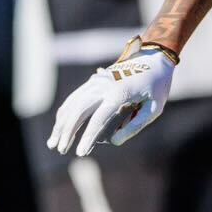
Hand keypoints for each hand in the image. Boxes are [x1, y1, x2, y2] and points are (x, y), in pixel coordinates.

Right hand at [48, 37, 175, 156]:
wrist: (155, 58)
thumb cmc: (158, 86)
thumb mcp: (154, 108)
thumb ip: (135, 126)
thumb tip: (113, 142)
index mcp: (119, 93)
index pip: (98, 119)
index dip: (87, 137)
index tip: (80, 153)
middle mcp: (104, 86)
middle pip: (78, 110)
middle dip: (67, 132)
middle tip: (61, 149)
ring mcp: (97, 81)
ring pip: (72, 103)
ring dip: (61, 124)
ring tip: (53, 142)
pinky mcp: (94, 80)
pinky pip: (75, 97)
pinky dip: (65, 112)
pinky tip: (59, 126)